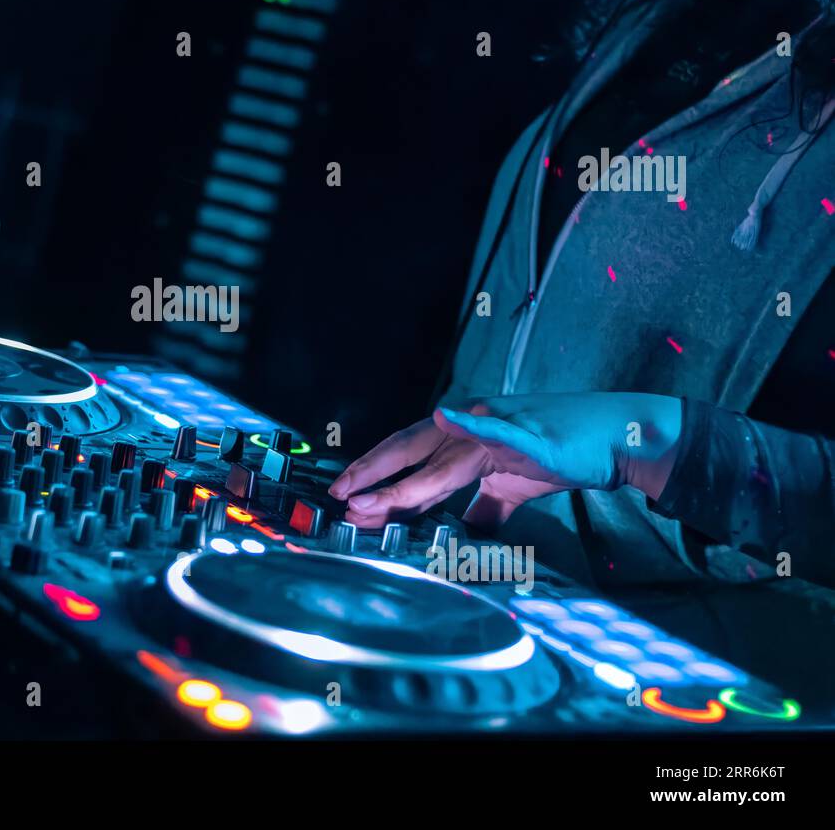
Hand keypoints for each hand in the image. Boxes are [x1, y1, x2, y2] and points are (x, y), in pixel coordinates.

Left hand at [327, 392, 681, 530]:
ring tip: (368, 497)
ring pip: (439, 456)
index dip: (373, 475)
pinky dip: (466, 422)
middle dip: (370, 475)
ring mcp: (495, 426)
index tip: (344, 499)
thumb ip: (483, 507)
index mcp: (460, 437)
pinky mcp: (526, 433)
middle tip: (337, 500)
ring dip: (402, 479)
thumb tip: (465, 533)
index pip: (406, 455)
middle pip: (408, 450)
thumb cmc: (559, 455)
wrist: (610, 439)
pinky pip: (495, 429)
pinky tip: (443, 415)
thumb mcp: (510, 487)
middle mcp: (468, 425)